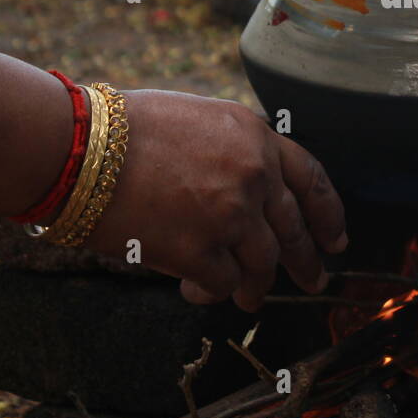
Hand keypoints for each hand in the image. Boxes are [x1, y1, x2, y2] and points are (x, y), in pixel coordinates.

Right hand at [82, 90, 347, 310]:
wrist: (81, 149)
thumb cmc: (126, 131)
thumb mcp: (200, 119)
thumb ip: (236, 150)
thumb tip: (254, 190)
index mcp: (255, 137)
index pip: (312, 179)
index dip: (329, 214)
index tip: (336, 239)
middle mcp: (253, 175)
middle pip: (294, 229)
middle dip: (307, 261)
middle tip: (313, 281)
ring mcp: (230, 214)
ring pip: (263, 264)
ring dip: (256, 286)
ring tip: (248, 298)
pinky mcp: (200, 250)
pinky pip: (223, 283)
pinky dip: (212, 293)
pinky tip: (195, 291)